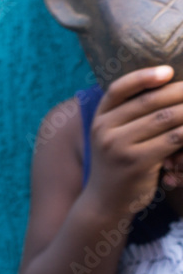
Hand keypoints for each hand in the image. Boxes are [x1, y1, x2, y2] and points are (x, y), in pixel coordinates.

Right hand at [87, 66, 182, 212]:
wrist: (104, 202)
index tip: (168, 71)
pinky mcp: (136, 163)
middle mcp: (104, 130)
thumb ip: (129, 116)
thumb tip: (166, 87)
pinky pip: (173, 139)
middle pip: (149, 101)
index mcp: (99, 119)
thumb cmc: (117, 164)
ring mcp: (119, 147)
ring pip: (165, 118)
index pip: (119, 89)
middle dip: (180, 92)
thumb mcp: (113, 137)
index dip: (143, 76)